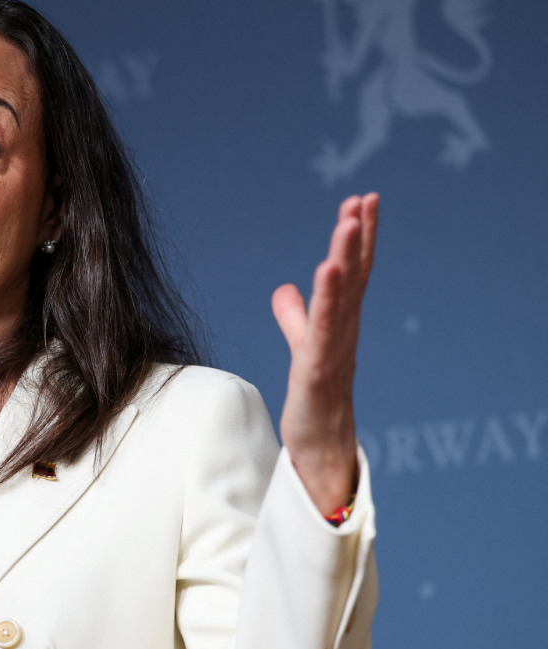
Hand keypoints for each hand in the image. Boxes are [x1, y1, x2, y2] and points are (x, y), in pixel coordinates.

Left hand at [271, 194, 377, 515]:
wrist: (321, 449)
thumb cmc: (316, 399)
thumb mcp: (302, 347)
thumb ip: (295, 317)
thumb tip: (284, 289)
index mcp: (340, 323)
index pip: (353, 271)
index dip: (358, 237)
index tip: (363, 200)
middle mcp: (344, 332)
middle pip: (354, 276)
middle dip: (359, 237)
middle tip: (365, 198)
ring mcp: (334, 350)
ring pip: (343, 297)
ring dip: (347, 257)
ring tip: (348, 223)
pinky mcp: (317, 371)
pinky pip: (323, 330)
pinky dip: (327, 300)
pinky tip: (327, 271)